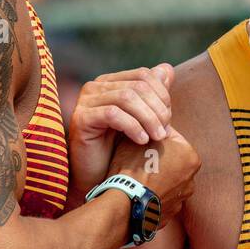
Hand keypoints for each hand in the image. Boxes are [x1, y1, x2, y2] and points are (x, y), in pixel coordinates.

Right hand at [68, 64, 173, 196]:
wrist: (97, 180)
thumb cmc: (120, 152)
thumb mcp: (143, 122)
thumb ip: (154, 95)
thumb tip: (167, 68)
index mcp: (111, 82)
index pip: (144, 75)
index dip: (162, 94)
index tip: (169, 119)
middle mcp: (96, 86)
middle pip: (138, 85)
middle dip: (157, 108)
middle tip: (165, 131)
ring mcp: (85, 100)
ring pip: (127, 97)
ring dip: (148, 118)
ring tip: (158, 137)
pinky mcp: (80, 118)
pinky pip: (113, 114)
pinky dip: (133, 126)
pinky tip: (142, 141)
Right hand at [109, 127, 200, 228]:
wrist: (125, 203)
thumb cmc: (134, 167)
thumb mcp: (142, 137)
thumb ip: (152, 128)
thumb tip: (152, 125)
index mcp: (190, 157)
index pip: (172, 137)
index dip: (154, 134)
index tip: (141, 137)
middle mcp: (191, 180)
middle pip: (172, 160)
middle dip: (158, 158)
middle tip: (138, 157)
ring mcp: (181, 199)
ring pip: (167, 181)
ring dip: (157, 178)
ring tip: (137, 176)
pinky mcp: (169, 214)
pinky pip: (160, 198)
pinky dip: (152, 194)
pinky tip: (138, 191)